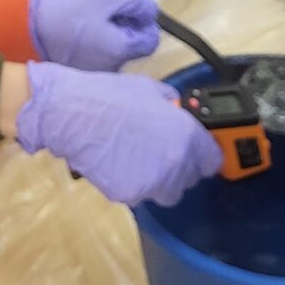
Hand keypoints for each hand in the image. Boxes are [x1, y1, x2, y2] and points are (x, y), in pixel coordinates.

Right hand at [16, 64, 221, 205]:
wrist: (71, 114)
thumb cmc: (110, 96)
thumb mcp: (152, 90)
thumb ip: (173, 108)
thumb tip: (180, 115)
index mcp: (186, 136)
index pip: (213, 160)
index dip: (206, 155)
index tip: (199, 152)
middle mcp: (175, 164)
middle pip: (190, 178)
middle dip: (180, 166)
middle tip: (160, 149)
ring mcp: (152, 183)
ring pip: (166, 190)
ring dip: (159, 178)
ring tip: (137, 156)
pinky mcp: (129, 195)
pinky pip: (140, 193)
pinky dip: (133, 182)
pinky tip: (118, 162)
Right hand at [29, 0, 158, 71]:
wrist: (26, 30)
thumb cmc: (67, 13)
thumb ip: (135, 2)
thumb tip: (151, 11)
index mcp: (121, 51)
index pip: (151, 39)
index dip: (143, 19)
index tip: (127, 7)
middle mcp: (112, 67)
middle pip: (129, 39)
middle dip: (119, 18)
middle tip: (100, 2)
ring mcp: (95, 71)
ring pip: (111, 42)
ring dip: (104, 23)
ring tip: (84, 8)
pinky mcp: (80, 69)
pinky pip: (95, 49)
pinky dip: (91, 35)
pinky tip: (76, 21)